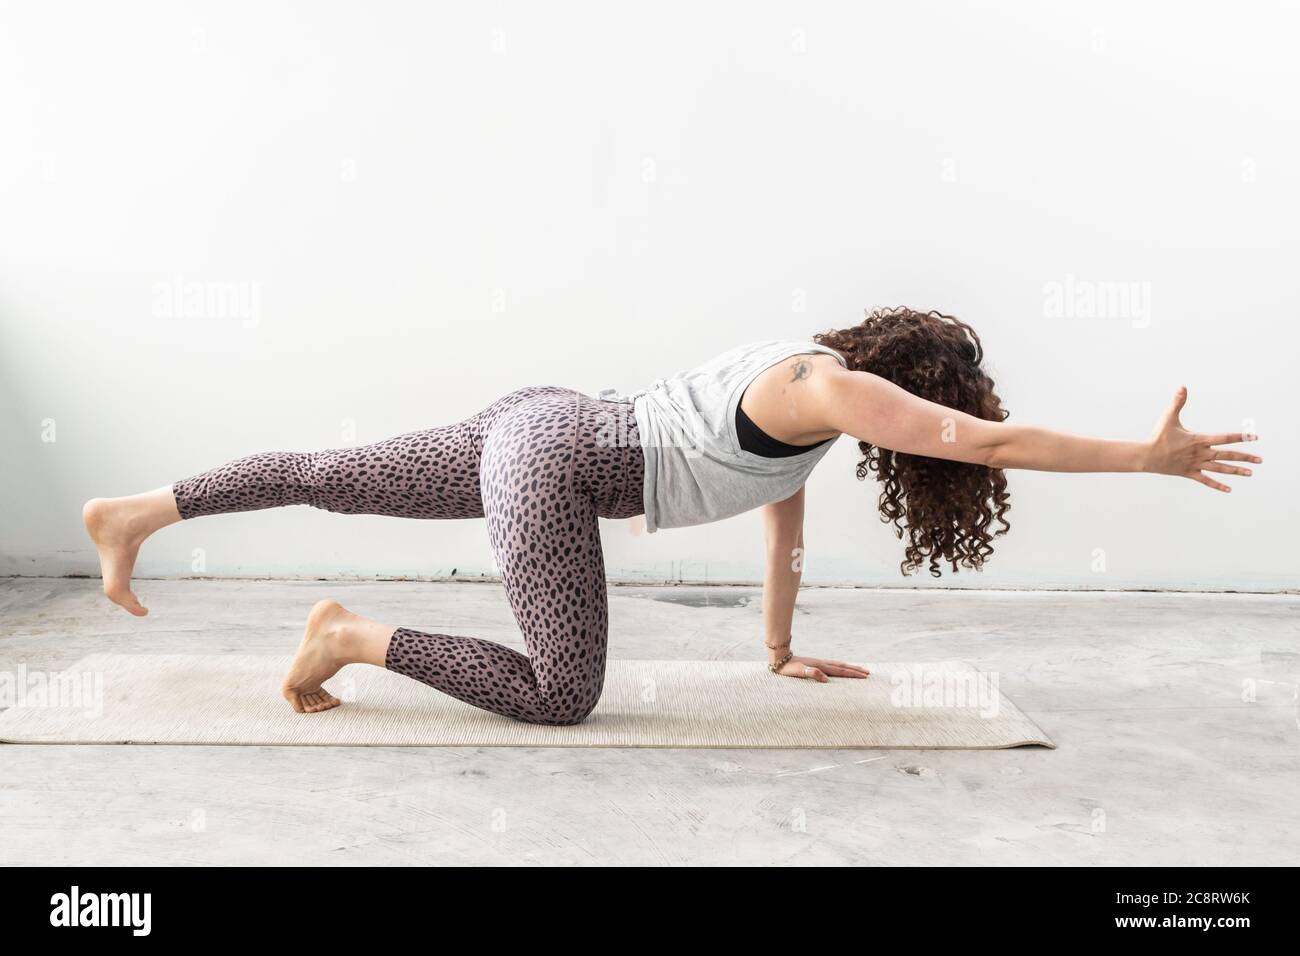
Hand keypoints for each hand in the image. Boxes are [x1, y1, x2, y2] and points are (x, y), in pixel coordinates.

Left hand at [773, 655, 870, 681]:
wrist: (779, 658)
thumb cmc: (788, 668)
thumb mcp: (799, 672)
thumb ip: (812, 674)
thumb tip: (826, 679)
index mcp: (820, 666)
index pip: (840, 671)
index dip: (853, 674)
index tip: (864, 676)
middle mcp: (822, 663)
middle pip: (843, 666)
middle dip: (855, 669)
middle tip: (868, 672)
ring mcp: (819, 662)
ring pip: (839, 665)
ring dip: (850, 667)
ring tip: (860, 669)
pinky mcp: (816, 663)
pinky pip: (833, 665)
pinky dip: (841, 667)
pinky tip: (841, 668)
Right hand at [1143, 387, 1260, 492]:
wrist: (1146, 456)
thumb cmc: (1158, 436)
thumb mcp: (1168, 417)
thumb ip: (1177, 402)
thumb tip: (1183, 386)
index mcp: (1199, 440)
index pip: (1224, 438)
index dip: (1240, 437)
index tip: (1254, 437)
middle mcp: (1201, 454)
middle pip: (1227, 455)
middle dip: (1245, 457)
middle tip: (1260, 460)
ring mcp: (1196, 465)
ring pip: (1220, 468)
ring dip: (1236, 471)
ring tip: (1250, 473)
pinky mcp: (1189, 473)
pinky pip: (1206, 480)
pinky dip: (1217, 485)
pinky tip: (1229, 489)